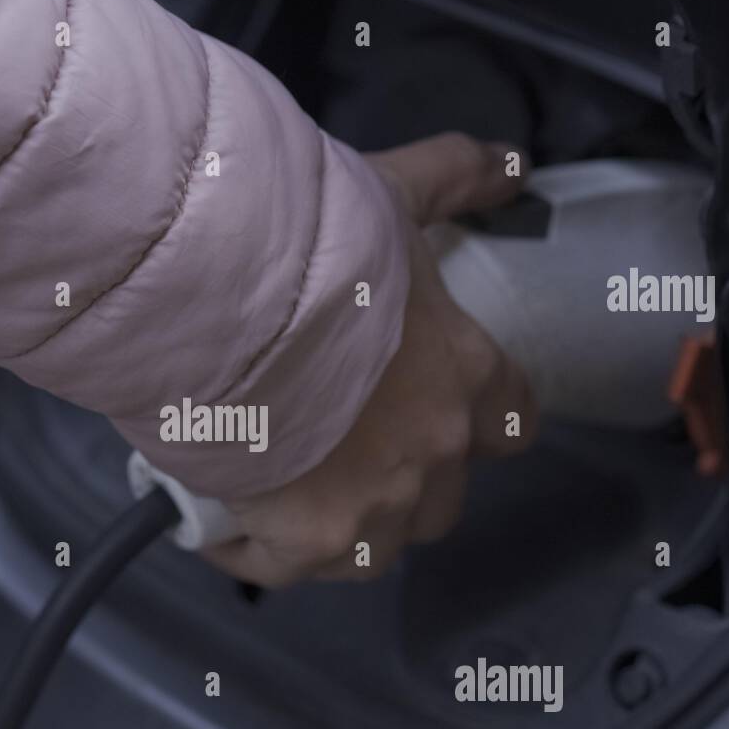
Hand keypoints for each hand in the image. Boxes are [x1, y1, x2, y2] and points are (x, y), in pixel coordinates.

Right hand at [200, 133, 537, 587]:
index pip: (511, 423)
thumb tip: (511, 162)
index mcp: (463, 369)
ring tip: (270, 488)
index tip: (433, 415)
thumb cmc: (303, 244)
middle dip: (396, 484)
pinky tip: (217, 515)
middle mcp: (436, 447)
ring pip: (371, 546)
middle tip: (333, 451)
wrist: (221, 299)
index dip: (473, 424)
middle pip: (441, 499)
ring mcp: (380, 503)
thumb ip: (452, 176)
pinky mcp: (314, 540)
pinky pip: (284, 566)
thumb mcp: (386, 193)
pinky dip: (251, 548)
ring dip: (328, 525)